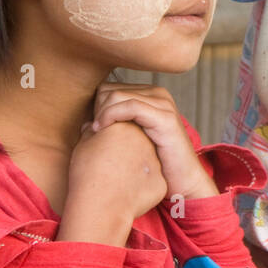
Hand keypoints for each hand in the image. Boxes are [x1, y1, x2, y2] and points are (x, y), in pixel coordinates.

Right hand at [58, 120, 167, 244]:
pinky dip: (138, 185)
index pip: (122, 126)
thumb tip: (90, 127)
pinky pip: (149, 181)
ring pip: (145, 161)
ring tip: (115, 179)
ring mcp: (156, 162)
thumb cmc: (87, 174)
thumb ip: (90, 133)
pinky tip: (125, 192)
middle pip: (137, 141)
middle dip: (125, 149)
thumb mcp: (83, 147)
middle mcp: (146, 141)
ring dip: (133, 166)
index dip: (111, 137)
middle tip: (109, 164)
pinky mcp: (160, 182)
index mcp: (127, 127)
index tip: (102, 148)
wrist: (101, 204)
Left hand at [90, 82, 216, 199]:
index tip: (92, 129)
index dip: (96, 107)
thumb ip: (116, 125)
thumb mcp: (133, 138)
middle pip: (110, 89)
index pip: (109, 87)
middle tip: (95, 133)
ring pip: (116, 95)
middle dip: (97, 110)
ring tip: (97, 134)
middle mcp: (158, 94)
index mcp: (150, 95)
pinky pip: (130, 107)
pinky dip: (110, 116)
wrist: (182, 180)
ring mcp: (163, 104)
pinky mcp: (165, 117)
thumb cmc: (155, 163)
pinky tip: (101, 130)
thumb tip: (85, 124)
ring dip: (101, 114)